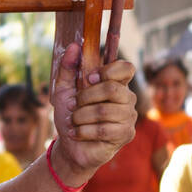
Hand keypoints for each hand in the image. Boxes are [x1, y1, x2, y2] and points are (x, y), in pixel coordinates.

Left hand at [49, 42, 136, 187]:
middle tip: (72, 106)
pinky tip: (76, 133)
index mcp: (115, 84)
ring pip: (104, 111)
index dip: (109, 70)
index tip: (88, 78)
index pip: (126, 68)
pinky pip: (103, 129)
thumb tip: (74, 46)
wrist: (70, 145)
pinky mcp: (125, 134)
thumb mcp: (63, 90)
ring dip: (81, 117)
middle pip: (112, 88)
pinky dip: (83, 131)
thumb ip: (68, 68)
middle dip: (85, 97)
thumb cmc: (70, 115)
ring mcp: (129, 117)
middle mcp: (126, 98)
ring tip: (73, 122)